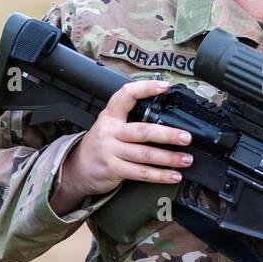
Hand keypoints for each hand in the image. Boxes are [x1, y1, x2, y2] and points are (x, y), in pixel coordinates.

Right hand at [50, 79, 192, 213]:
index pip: (126, 95)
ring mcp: (110, 151)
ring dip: (169, 158)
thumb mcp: (110, 126)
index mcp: (110, 116)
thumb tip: (167, 119)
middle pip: (142, 131)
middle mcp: (110, 131)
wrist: (76, 169)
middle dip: (167, 135)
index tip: (164, 86)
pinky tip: (173, 175)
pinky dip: (159, 175)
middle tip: (186, 137)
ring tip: (186, 159)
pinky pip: (140, 173)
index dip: (144, 89)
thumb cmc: (100, 145)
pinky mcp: (113, 169)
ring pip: (144, 154)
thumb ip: (130, 120)